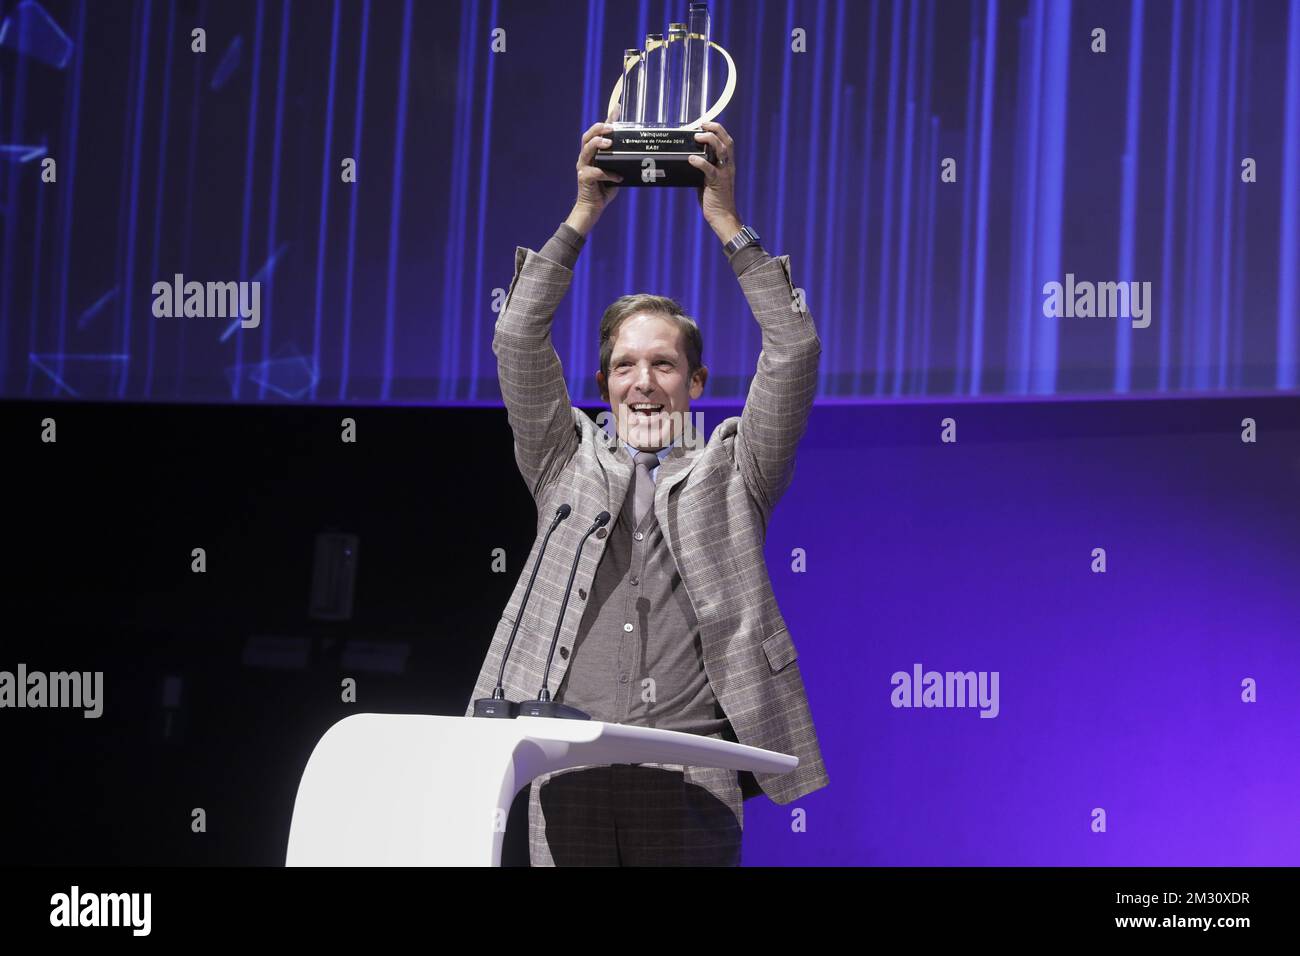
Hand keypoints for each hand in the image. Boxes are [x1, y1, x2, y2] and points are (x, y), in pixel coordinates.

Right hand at [567, 106, 623, 236]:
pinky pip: (596, 172)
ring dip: (598, 144)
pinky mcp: (583, 178)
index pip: (599, 132)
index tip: (617, 108)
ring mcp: (583, 167)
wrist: (591, 208)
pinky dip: (608, 174)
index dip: (607, 119)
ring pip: (586, 149)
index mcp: (593, 153)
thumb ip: (621, 162)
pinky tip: (619, 177)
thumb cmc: (604, 189)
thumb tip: (640, 155)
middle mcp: (586, 157)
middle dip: (599, 128)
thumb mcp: (616, 172)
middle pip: (588, 136)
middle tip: (611, 127)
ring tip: (609, 143)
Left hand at [689, 121, 742, 242]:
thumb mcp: (710, 180)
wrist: (723, 217)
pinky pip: (709, 169)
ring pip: (722, 150)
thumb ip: (704, 169)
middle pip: (727, 141)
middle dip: (715, 130)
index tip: (705, 125)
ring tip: (697, 138)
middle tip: (702, 126)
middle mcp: (728, 166)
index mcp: (728, 164)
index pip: (727, 141)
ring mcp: (724, 174)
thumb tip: (690, 159)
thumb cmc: (715, 199)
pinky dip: (700, 162)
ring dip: (709, 141)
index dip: (717, 130)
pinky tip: (691, 159)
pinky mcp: (717, 183)